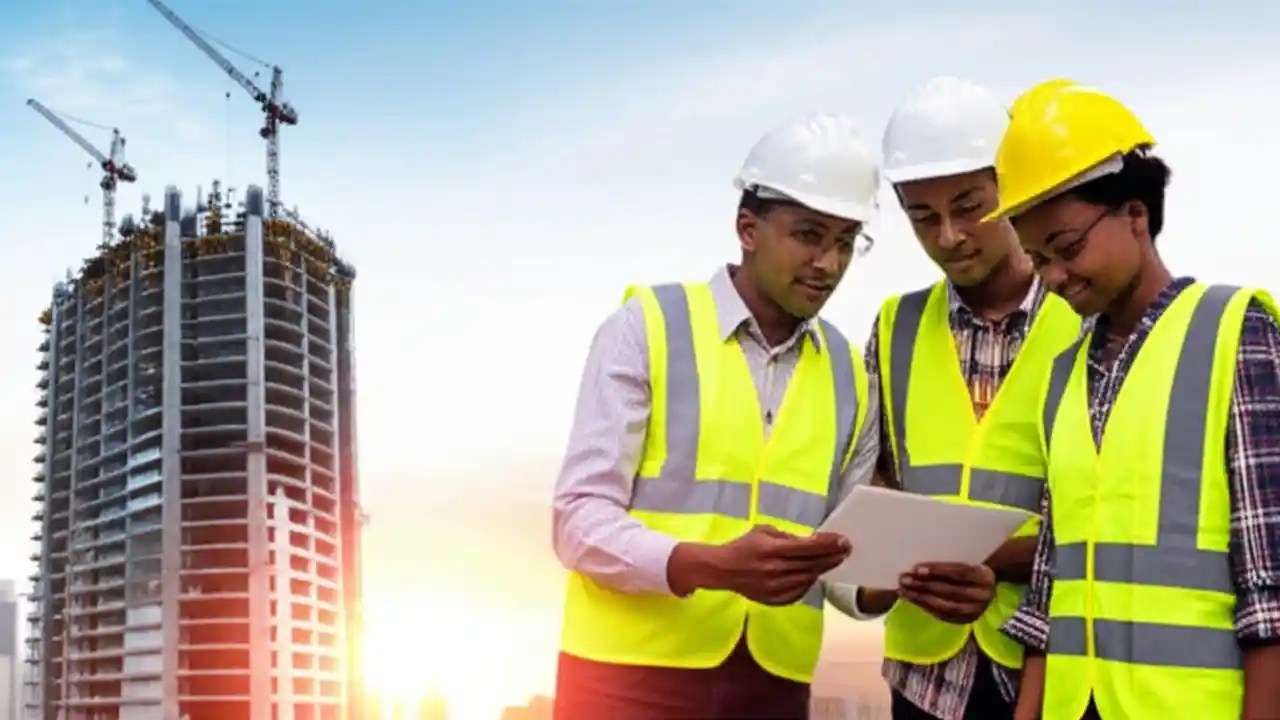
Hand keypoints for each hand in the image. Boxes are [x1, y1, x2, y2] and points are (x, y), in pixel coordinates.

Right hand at [708, 525, 850, 605]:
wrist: (723, 570)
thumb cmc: (744, 546)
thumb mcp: (764, 531)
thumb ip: (787, 537)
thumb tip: (812, 542)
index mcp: (772, 550)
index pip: (808, 548)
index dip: (828, 544)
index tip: (844, 540)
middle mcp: (775, 570)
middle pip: (812, 565)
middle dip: (832, 556)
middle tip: (847, 550)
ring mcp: (775, 588)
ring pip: (808, 579)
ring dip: (823, 569)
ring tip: (834, 561)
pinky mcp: (774, 600)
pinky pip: (799, 592)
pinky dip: (808, 583)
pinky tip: (814, 575)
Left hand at [897, 562, 994, 623]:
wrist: (986, 588)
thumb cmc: (970, 570)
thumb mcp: (966, 562)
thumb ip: (949, 564)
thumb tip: (918, 565)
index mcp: (984, 576)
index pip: (960, 572)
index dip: (938, 570)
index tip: (917, 568)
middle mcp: (983, 596)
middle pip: (950, 590)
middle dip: (924, 585)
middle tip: (904, 579)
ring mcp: (975, 611)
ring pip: (945, 606)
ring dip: (921, 598)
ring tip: (903, 591)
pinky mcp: (966, 620)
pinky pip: (943, 615)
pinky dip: (925, 607)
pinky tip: (912, 599)